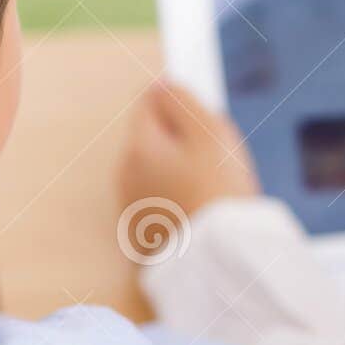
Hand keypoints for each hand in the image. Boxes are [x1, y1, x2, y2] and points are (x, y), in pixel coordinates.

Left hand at [118, 80, 259, 222]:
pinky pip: (162, 200)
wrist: (219, 258)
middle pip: (153, 138)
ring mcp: (132, 206)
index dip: (179, 103)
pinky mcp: (144, 232)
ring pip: (158, 170)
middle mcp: (125, 175)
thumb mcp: (208, 131)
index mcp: (138, 146)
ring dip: (182, 170)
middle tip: (217, 155)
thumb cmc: (218, 192)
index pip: (149, 102)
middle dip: (182, 139)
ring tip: (214, 186)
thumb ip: (182, 101)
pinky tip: (203, 209)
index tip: (203, 114)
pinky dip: (180, 198)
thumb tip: (162, 85)